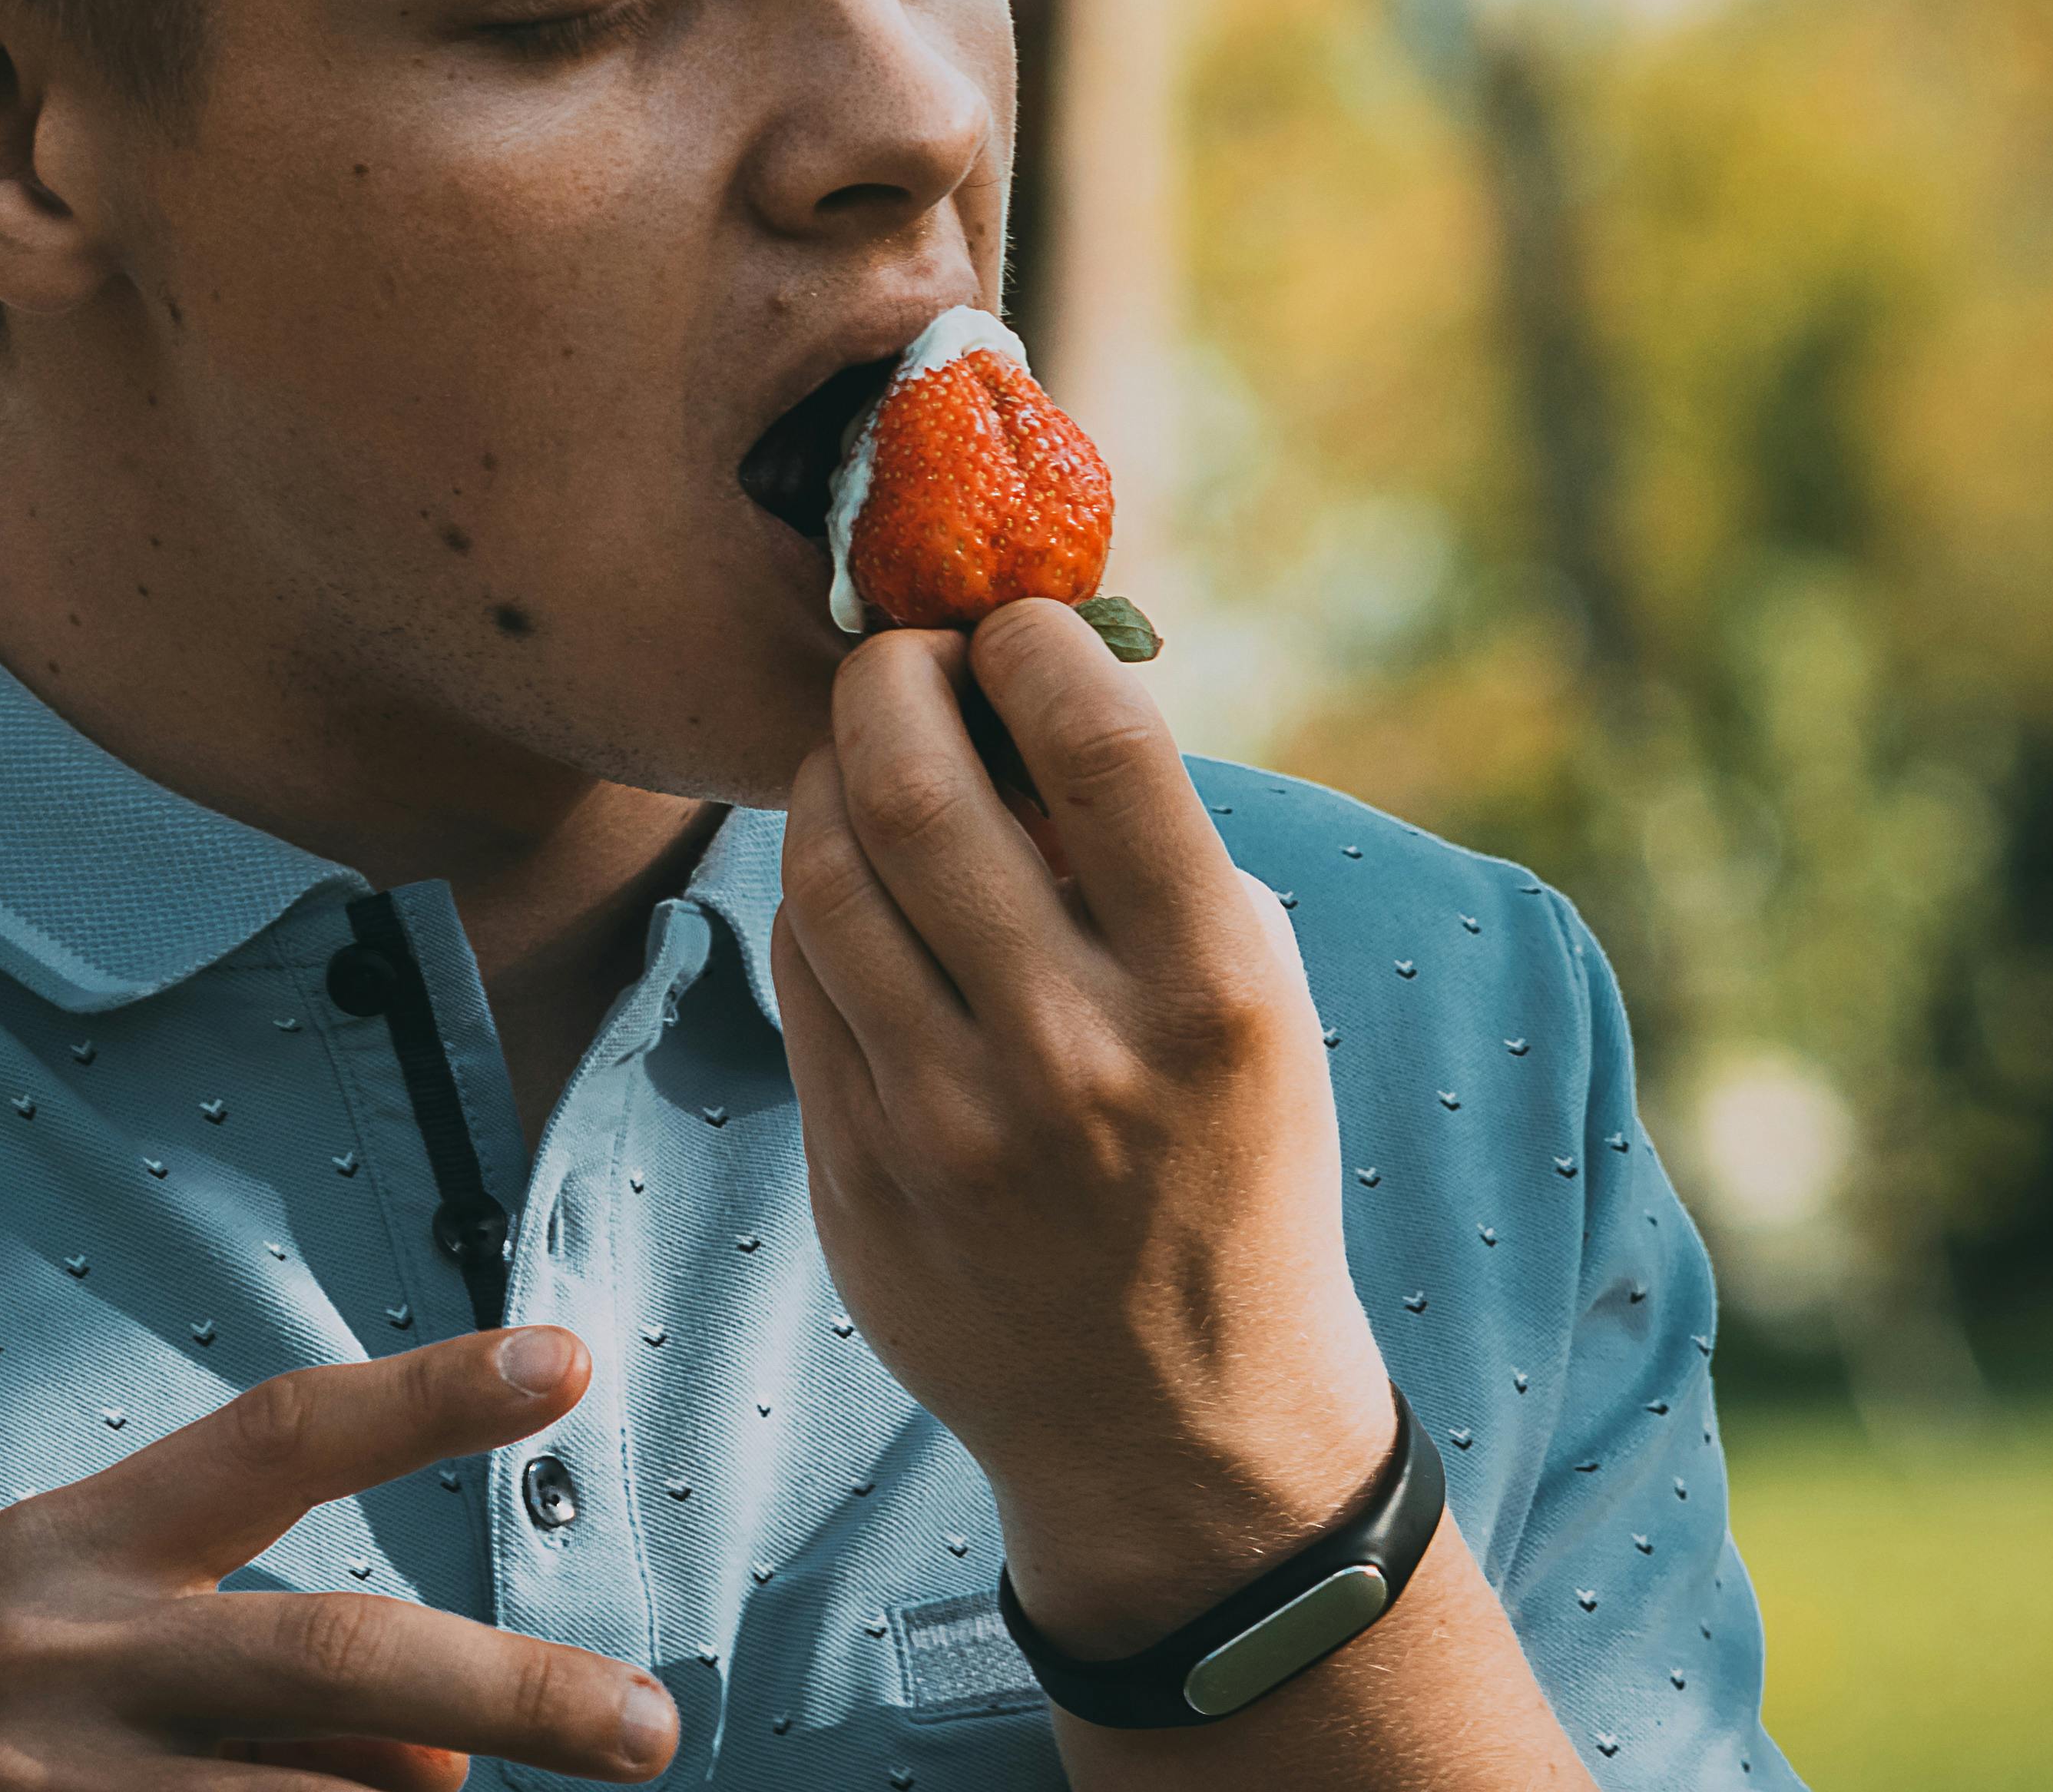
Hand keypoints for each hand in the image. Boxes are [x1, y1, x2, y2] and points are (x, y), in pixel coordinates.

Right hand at [0, 1326, 677, 1791]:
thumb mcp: (62, 1643)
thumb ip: (238, 1655)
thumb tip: (445, 1758)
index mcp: (71, 1547)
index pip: (277, 1437)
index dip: (428, 1395)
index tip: (571, 1360)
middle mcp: (63, 1654)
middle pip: (339, 1654)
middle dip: (520, 1692)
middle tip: (649, 1732)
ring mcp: (48, 1787)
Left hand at [771, 602, 1394, 1654]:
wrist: (1181, 1423)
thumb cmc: (1230, 1159)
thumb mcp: (1252, 1002)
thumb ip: (1144, 859)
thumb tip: (1010, 694)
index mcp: (1210, 988)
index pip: (1094, 737)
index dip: (1030, 643)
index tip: (1013, 629)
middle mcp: (1074, 1052)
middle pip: (915, 787)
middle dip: (890, 681)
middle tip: (900, 661)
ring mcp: (950, 1126)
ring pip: (824, 873)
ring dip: (829, 776)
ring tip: (864, 757)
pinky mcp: (858, 1178)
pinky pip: (800, 978)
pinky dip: (817, 896)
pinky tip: (853, 882)